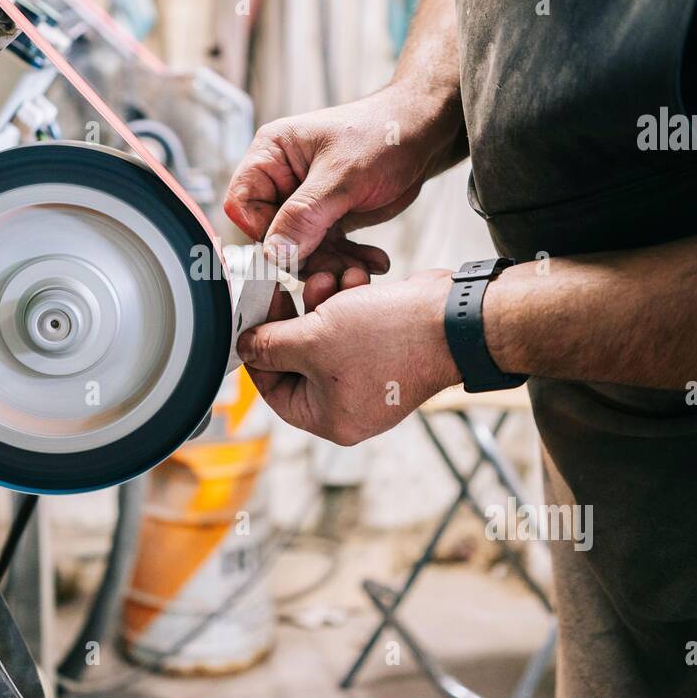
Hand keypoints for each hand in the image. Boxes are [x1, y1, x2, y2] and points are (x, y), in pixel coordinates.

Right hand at [223, 85, 463, 279]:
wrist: (423, 135)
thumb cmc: (383, 135)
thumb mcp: (342, 175)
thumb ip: (306, 214)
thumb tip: (273, 253)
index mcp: (272, 153)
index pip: (242, 202)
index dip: (262, 230)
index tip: (292, 248)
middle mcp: (282, 177)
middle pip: (271, 233)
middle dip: (304, 255)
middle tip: (338, 267)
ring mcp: (304, 201)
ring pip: (299, 248)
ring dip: (330, 263)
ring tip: (361, 266)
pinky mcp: (327, 218)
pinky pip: (325, 250)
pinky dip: (346, 259)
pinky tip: (371, 260)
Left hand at [237, 269, 460, 445]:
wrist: (452, 319)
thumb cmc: (387, 337)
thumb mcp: (312, 339)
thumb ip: (270, 346)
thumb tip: (244, 348)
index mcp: (330, 418)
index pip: (274, 390)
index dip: (259, 352)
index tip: (254, 317)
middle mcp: (350, 405)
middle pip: (300, 361)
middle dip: (296, 319)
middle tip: (289, 288)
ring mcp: (371, 379)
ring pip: (325, 337)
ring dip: (323, 303)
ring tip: (330, 279)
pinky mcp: (387, 352)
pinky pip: (353, 328)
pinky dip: (349, 302)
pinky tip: (356, 282)